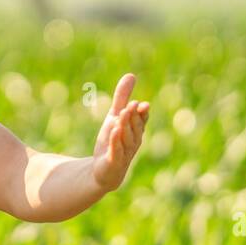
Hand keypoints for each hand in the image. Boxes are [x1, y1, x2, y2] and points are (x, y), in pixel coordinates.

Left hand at [92, 73, 149, 192]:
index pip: (142, 119)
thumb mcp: (114, 116)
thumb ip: (122, 97)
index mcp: (136, 130)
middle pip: (135, 127)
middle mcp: (134, 141)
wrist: (103, 169)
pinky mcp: (114, 161)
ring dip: (125, 126)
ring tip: (121, 114)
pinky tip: (114, 131)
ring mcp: (125, 152)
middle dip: (132, 117)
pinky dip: (116, 141)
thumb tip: (131, 75)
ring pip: (127, 138)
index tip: (142, 105)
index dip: (142, 113)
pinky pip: (117, 151)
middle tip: (129, 105)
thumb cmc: (113, 141)